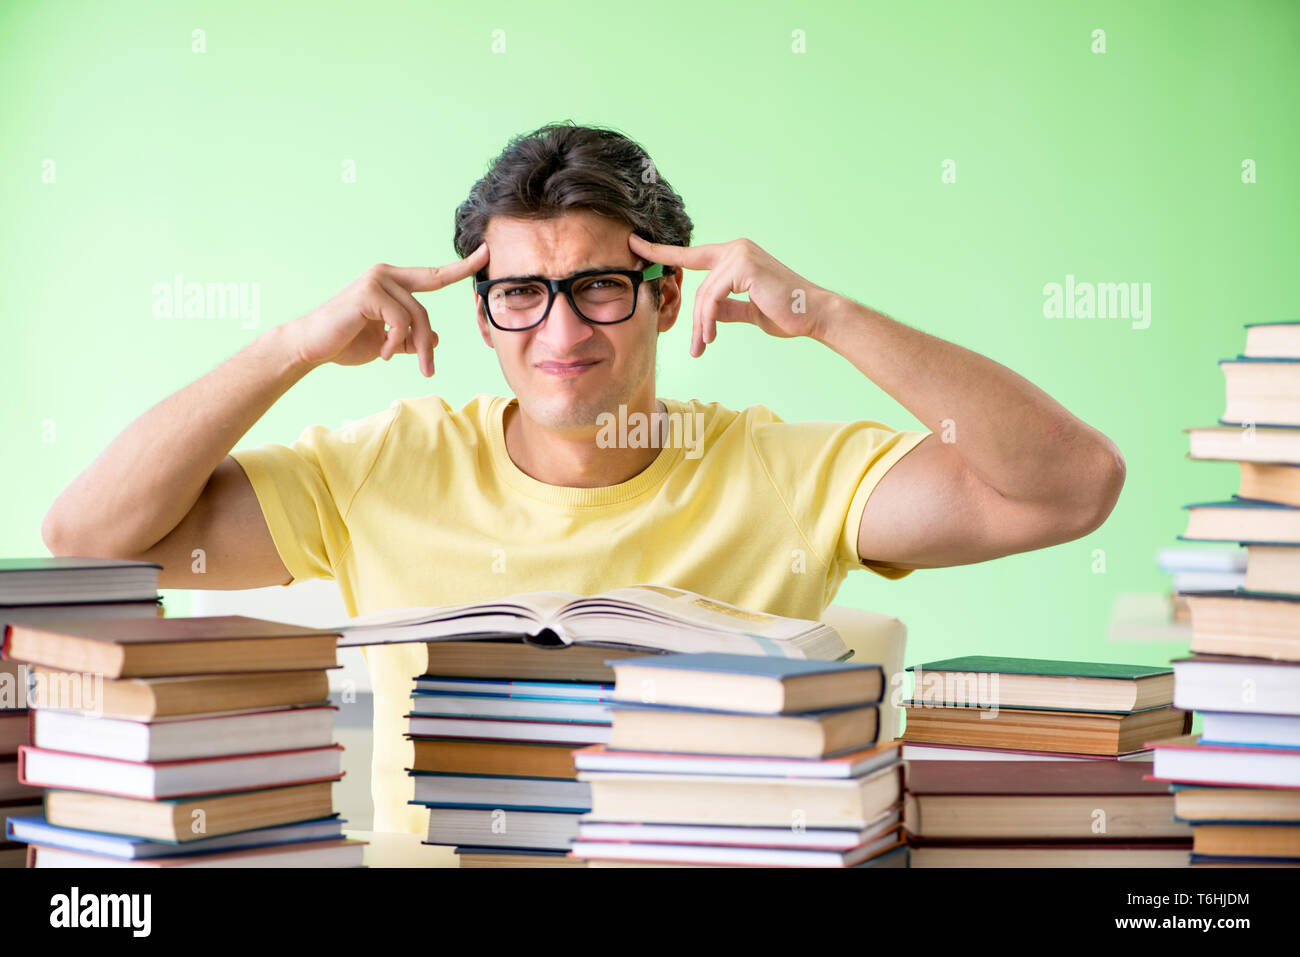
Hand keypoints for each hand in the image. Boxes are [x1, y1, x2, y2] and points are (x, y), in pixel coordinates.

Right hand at [285, 243, 488, 375]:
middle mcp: (386, 274)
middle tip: (428, 369)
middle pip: (426, 307)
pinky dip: (395, 342)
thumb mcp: (387, 341)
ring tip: (396, 361)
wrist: (311, 346)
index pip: (433, 275)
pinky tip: (383, 353)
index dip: (461, 267)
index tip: (486, 253)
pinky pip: (400, 320)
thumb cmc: (346, 341)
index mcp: (392, 282)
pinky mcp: (369, 292)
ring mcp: (376, 280)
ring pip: (416, 316)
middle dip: (427, 341)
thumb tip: (434, 338)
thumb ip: (410, 337)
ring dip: (414, 347)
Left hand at [628, 233, 830, 356]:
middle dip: (693, 318)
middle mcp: (735, 248)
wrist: (814, 315)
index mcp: (735, 254)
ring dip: (702, 326)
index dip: (662, 251)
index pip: (692, 254)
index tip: (635, 246)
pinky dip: (709, 321)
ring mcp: (739, 254)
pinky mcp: (743, 266)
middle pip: (698, 285)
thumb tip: (707, 314)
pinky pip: (713, 297)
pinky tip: (712, 338)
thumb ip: (726, 307)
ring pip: (704, 294)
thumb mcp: (748, 310)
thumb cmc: (787, 312)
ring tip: (704, 348)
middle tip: (694, 347)